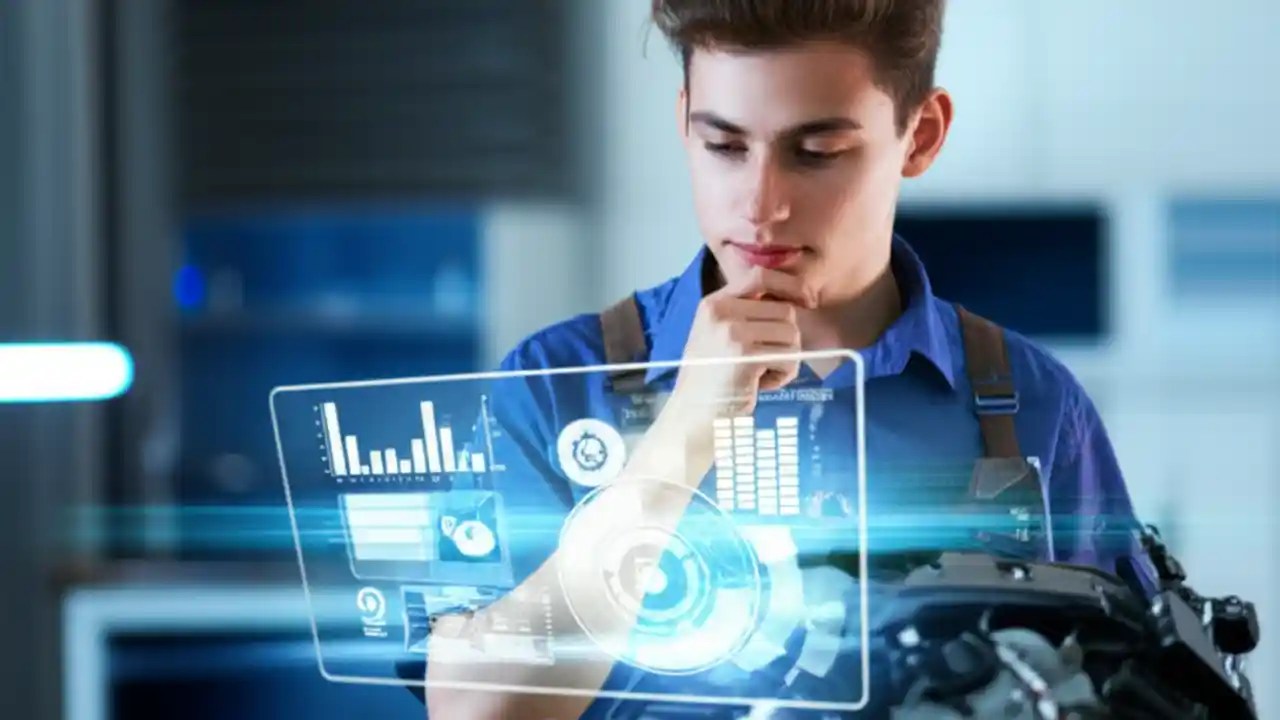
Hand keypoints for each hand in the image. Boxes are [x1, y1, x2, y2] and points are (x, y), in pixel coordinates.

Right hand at [671, 266, 815, 417]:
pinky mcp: (746, 356)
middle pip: (785, 311)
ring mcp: (733, 332)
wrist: (692, 417)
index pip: (760, 275)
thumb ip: (745, 313)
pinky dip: (783, 376)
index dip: (791, 285)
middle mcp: (721, 312)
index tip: (807, 302)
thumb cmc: (711, 380)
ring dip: (786, 359)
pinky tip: (759, 386)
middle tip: (767, 362)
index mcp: (713, 303)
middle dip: (787, 339)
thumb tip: (794, 299)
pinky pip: (789, 358)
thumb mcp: (718, 334)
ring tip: (760, 375)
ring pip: (792, 335)